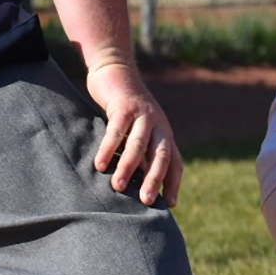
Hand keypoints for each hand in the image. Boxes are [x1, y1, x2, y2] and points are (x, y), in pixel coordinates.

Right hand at [83, 59, 182, 206]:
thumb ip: (141, 150)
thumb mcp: (139, 128)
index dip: (173, 182)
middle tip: (145, 202)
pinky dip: (109, 148)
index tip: (170, 204)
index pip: (175, 162)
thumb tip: (136, 181)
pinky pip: (117, 131)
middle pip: (162, 155)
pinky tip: (100, 164)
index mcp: (164, 133)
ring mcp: (142, 115)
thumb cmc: (126, 108)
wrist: (116, 70)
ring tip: (117, 187)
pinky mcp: (123, 107)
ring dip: (128, 167)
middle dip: (154, 179)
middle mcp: (158, 125)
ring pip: (139, 144)